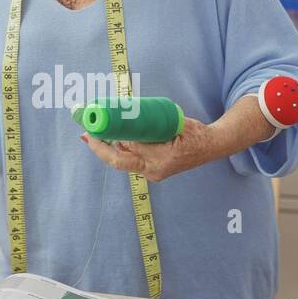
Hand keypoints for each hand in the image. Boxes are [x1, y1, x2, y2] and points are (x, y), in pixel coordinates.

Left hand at [80, 116, 220, 181]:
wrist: (211, 146)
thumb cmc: (194, 133)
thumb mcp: (173, 125)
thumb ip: (149, 129)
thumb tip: (122, 129)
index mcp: (159, 160)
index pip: (124, 154)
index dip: (104, 144)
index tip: (92, 133)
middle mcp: (153, 171)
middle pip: (119, 161)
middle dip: (101, 146)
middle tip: (86, 132)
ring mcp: (153, 172)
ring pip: (125, 160)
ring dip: (109, 147)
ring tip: (95, 132)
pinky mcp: (152, 170)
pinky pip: (132, 160)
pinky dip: (121, 149)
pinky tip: (112, 138)